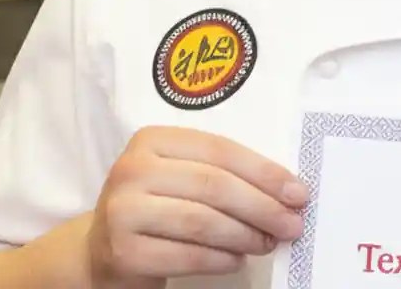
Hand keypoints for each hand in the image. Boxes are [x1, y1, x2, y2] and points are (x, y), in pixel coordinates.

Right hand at [86, 126, 307, 288]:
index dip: (264, 172)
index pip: (220, 150)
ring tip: (267, 243)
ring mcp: (123, 210)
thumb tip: (287, 193)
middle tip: (292, 224)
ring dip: (245, 235)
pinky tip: (238, 260)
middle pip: (214, 185)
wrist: (102, 247)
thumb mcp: (181, 177)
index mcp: (152, 140)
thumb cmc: (156, 207)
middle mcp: (132, 169)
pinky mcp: (123, 251)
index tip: (298, 193)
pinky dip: (221, 259)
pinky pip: (188, 255)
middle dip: (262, 207)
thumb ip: (223, 175)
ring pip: (202, 221)